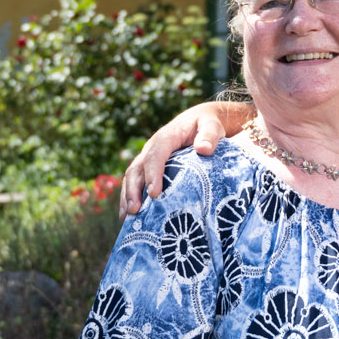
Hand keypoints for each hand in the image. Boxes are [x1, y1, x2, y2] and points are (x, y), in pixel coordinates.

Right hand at [120, 102, 238, 214]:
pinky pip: (136, 182)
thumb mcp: (211, 125)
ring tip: (126, 218)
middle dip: (133, 190)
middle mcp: (152, 147)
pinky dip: (130, 197)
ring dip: (128, 196)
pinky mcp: (149, 168)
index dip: (153, 174)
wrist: (199, 120)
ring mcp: (148, 158)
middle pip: (137, 168)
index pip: (155, 155)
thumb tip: (204, 149)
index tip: (154, 193)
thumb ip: (209, 135)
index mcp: (166, 137)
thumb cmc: (207, 124)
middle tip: (134, 210)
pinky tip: (129, 217)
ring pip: (132, 176)